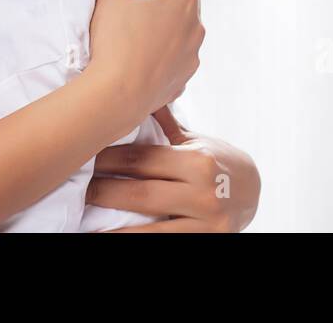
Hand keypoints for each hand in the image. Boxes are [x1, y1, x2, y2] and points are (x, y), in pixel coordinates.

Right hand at [86, 0, 202, 125]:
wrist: (119, 94)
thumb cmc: (116, 39)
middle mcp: (196, 24)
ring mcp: (193, 54)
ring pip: (178, 29)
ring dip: (160, 24)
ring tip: (133, 29)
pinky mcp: (184, 77)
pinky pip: (172, 55)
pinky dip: (159, 51)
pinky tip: (139, 55)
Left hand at [86, 105, 260, 231]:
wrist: (256, 193)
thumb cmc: (218, 161)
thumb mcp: (196, 140)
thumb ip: (166, 123)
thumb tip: (138, 92)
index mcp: (197, 160)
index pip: (142, 160)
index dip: (109, 160)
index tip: (84, 158)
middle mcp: (203, 191)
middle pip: (140, 193)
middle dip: (104, 192)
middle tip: (76, 190)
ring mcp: (206, 221)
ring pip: (148, 228)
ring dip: (112, 228)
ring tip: (84, 224)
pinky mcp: (207, 241)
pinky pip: (164, 242)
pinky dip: (135, 239)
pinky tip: (111, 238)